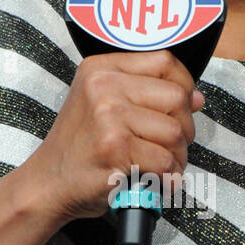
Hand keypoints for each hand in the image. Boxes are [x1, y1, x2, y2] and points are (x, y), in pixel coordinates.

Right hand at [26, 49, 204, 224]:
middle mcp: (103, 86)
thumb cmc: (80, 149)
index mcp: (101, 68)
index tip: (182, 108)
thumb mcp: (102, 105)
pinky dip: (167, 178)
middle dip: (184, 129)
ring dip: (177, 157)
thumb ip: (146, 94)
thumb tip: (196, 97)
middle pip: (176, 98)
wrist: (48, 183)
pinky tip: (154, 181)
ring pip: (175, 133)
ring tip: (161, 167)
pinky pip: (165, 161)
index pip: (165, 61)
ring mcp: (108, 117)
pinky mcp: (114, 148)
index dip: (184, 85)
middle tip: (170, 147)